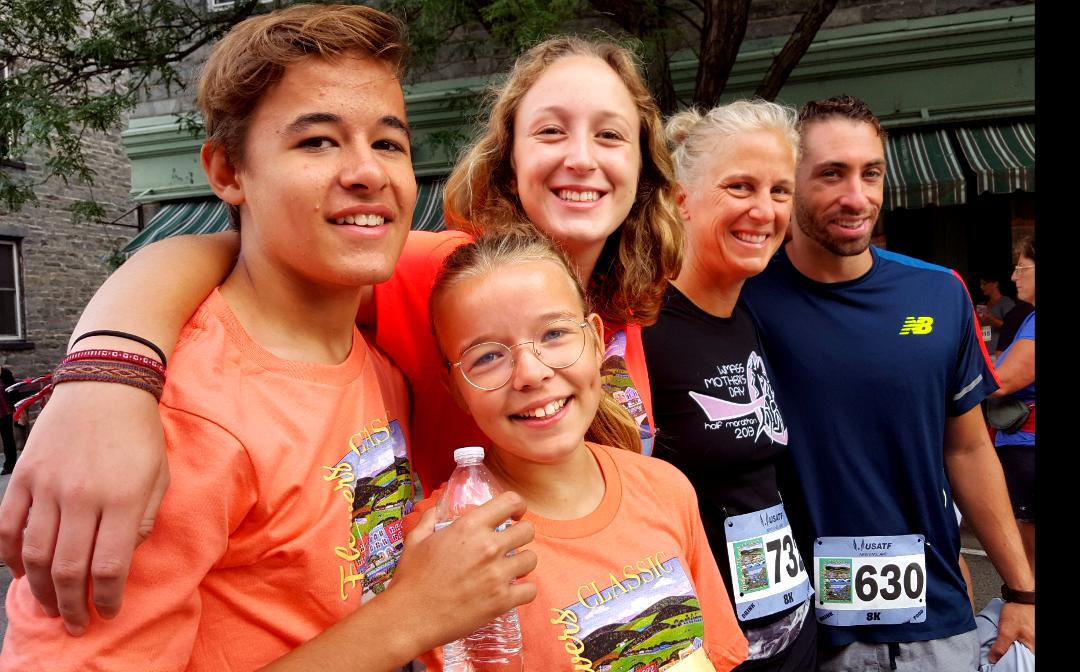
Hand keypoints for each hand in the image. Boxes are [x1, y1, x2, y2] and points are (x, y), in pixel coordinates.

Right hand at [0, 382, 167, 634]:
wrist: (105, 386)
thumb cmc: (138, 432)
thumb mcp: (159, 477)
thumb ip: (142, 521)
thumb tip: (122, 558)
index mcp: (121, 499)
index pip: (110, 565)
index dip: (107, 597)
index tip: (108, 611)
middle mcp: (82, 496)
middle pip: (69, 568)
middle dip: (72, 604)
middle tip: (75, 623)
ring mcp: (48, 487)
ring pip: (35, 554)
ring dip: (40, 588)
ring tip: (49, 605)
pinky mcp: (24, 476)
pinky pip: (8, 525)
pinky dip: (9, 554)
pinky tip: (19, 571)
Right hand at [387, 491, 536, 653]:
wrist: (410, 617)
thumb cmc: (411, 578)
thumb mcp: (416, 539)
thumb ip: (430, 518)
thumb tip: (438, 507)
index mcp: (469, 527)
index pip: (510, 502)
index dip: (517, 506)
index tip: (514, 516)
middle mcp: (488, 546)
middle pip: (528, 530)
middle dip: (521, 536)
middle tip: (510, 546)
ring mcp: (497, 574)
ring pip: (531, 559)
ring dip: (522, 563)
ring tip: (508, 570)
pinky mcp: (502, 601)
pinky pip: (530, 590)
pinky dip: (523, 591)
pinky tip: (511, 592)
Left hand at [989, 601, 1034, 662]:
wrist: (1021, 594)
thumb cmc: (1018, 611)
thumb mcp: (1006, 632)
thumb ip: (1000, 647)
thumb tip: (994, 658)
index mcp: (1034, 646)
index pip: (1025, 660)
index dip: (1014, 662)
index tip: (1004, 662)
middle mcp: (1036, 642)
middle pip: (1025, 654)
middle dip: (1013, 655)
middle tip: (1003, 654)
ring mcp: (1034, 636)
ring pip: (1024, 647)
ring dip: (1014, 648)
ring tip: (1006, 646)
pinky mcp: (1031, 630)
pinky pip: (1024, 640)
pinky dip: (1016, 641)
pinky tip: (1010, 639)